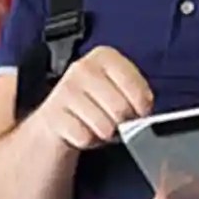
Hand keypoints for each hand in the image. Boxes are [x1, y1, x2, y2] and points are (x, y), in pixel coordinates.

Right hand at [32, 45, 152, 149]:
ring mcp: (66, 90)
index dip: (142, 106)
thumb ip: (136, 96)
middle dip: (122, 123)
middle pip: (121, 108)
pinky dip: (87, 141)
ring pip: (104, 126)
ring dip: (105, 134)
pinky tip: (81, 131)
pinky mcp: (53, 115)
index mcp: (104, 57)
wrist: (58, 120)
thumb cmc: (95, 106)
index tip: (139, 113)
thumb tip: (144, 114)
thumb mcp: (119, 92)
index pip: (136, 86)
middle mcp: (83, 67)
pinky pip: (85, 138)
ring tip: (97, 126)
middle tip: (115, 122)